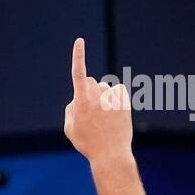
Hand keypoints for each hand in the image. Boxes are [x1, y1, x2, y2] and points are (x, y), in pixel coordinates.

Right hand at [64, 38, 132, 164]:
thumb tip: (78, 99)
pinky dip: (114, 98)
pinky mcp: (124, 101)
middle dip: (87, 91)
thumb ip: (71, 109)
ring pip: (103, 88)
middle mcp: (98, 96)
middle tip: (90, 111)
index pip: (79, 73)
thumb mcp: (69, 128)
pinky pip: (116, 92)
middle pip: (90, 82)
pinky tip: (114, 113)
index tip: (80, 41)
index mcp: (81, 101)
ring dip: (101, 97)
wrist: (110, 153)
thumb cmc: (87, 143)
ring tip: (103, 117)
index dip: (78, 56)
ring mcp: (112, 98)